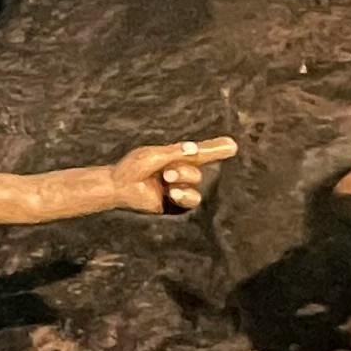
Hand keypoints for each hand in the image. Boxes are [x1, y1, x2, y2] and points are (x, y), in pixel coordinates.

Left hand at [111, 134, 237, 214]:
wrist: (118, 187)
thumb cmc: (131, 168)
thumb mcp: (154, 156)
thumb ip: (176, 153)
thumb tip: (196, 148)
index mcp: (176, 158)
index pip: (200, 152)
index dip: (216, 149)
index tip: (232, 145)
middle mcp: (180, 173)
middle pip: (198, 168)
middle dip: (185, 168)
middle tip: (167, 171)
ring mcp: (179, 189)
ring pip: (197, 183)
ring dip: (185, 179)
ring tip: (167, 179)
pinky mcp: (176, 205)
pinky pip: (192, 201)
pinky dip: (185, 195)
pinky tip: (173, 192)